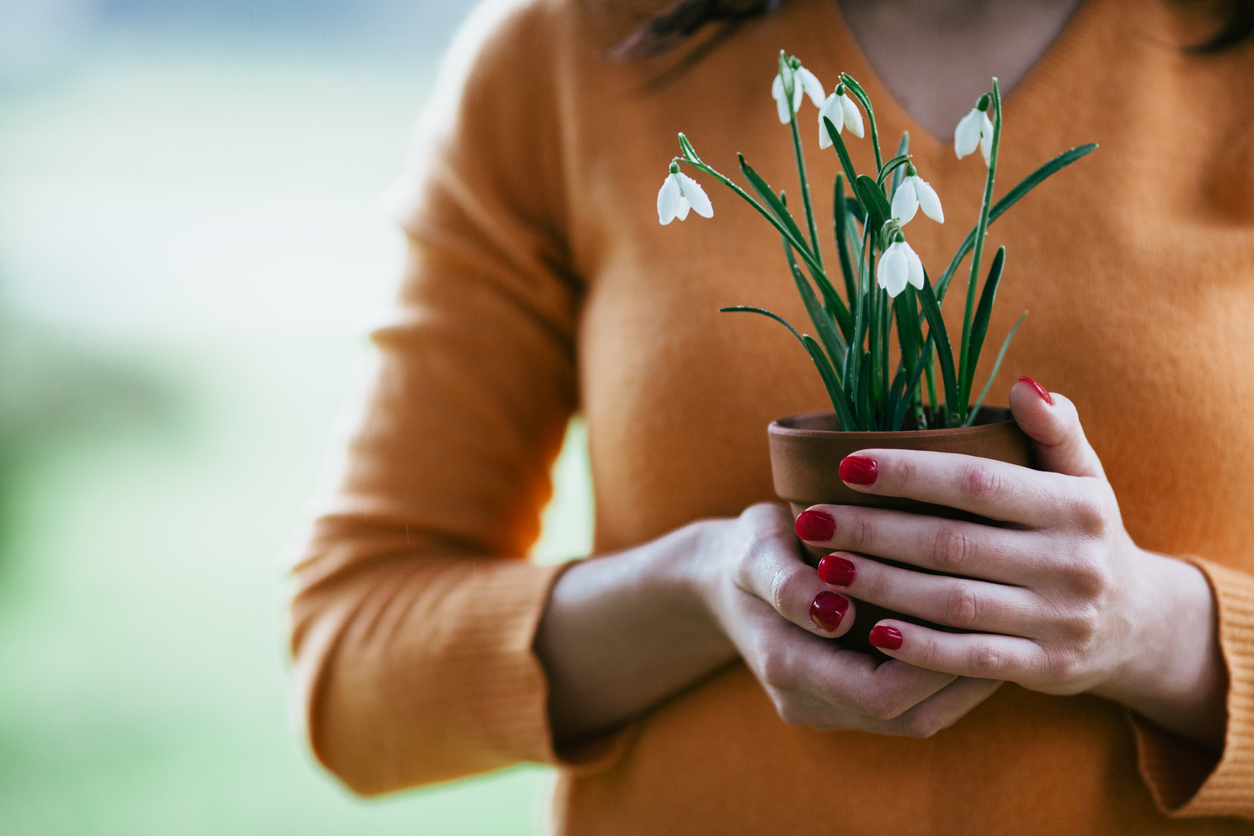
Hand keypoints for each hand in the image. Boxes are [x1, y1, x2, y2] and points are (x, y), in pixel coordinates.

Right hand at [694, 502, 1001, 735]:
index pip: (878, 691)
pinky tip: (975, 636)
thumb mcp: (755, 549)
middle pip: (908, 715)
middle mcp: (809, 703)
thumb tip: (832, 610)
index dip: (929, 659)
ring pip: (917, 718)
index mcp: (786, 667)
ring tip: (1003, 632)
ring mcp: (829, 709)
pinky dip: (945, 675)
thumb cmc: (749, 550)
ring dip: (962, 679)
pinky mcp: (849, 701)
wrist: (724, 578)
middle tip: (1006, 621)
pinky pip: (911, 706)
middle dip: (961, 671)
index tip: (969, 608)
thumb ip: (784, 580)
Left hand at [794, 377, 1226, 748]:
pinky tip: (869, 629)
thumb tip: (1023, 384)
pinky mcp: (1045, 667)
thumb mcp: (1084, 476)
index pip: (978, 483)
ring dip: (882, 586)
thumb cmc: (1084, 531)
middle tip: (810, 519)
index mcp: (1077, 506)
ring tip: (824, 568)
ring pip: (953, 602)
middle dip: (874, 532)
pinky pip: (971, 658)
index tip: (845, 465)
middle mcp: (1073, 564)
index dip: (910, 473)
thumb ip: (1056, 429)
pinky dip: (919, 647)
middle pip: (953, 544)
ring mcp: (1059, 620)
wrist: (1138, 623)